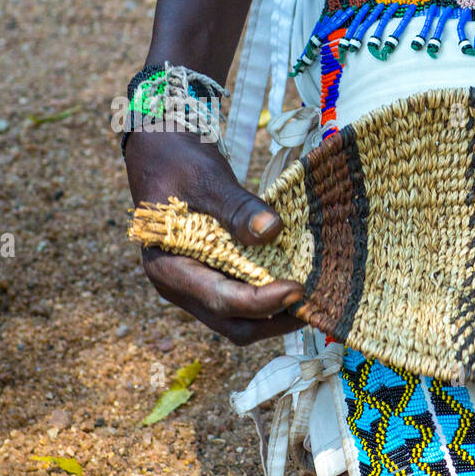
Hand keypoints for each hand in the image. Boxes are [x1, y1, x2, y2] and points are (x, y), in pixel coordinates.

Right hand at [125, 128, 305, 345]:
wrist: (162, 152)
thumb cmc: (178, 163)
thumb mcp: (207, 180)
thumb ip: (237, 208)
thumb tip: (272, 231)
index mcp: (168, 268)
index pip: (220, 300)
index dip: (262, 302)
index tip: (298, 288)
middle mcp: (181, 286)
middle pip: (233, 324)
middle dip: (274, 320)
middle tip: (312, 301)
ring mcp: (197, 285)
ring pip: (240, 319)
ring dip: (276, 313)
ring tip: (311, 294)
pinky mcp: (213, 276)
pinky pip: (243, 300)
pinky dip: (270, 297)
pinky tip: (296, 279)